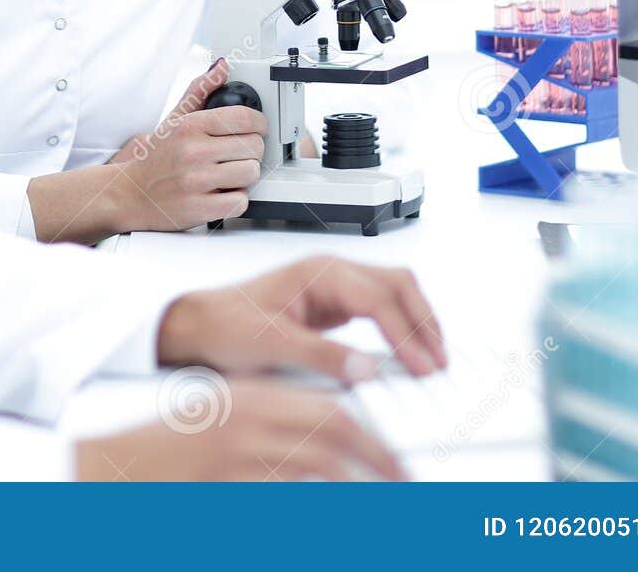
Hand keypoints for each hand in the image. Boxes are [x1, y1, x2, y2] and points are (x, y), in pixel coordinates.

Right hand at [75, 378, 404, 480]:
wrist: (114, 466)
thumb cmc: (172, 454)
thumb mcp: (225, 428)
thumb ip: (272, 432)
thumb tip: (328, 452)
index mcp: (250, 398)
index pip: (327, 409)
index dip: (368, 436)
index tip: (394, 459)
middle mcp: (247, 416)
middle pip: (331, 428)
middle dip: (376, 457)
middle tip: (405, 480)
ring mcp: (235, 449)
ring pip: (315, 463)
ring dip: (356, 484)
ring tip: (385, 504)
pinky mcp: (224, 480)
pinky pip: (284, 493)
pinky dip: (315, 502)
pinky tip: (337, 512)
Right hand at [104, 59, 267, 231]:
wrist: (129, 194)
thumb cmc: (155, 158)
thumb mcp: (174, 119)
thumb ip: (199, 91)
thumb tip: (222, 68)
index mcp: (189, 126)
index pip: (244, 118)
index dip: (259, 123)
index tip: (258, 128)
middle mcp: (193, 152)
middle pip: (254, 147)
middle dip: (250, 151)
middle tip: (236, 154)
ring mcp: (196, 182)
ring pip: (251, 173)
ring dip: (245, 175)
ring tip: (228, 173)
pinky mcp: (199, 209)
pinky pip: (240, 201)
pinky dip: (236, 199)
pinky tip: (222, 192)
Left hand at [157, 255, 447, 380]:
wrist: (200, 324)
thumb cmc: (225, 325)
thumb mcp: (269, 344)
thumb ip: (319, 354)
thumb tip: (365, 368)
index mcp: (318, 272)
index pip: (377, 298)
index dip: (405, 333)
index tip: (421, 365)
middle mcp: (331, 271)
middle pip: (397, 284)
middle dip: (423, 321)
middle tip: (437, 362)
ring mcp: (335, 284)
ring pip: (394, 290)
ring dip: (418, 320)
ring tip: (432, 358)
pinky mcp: (334, 303)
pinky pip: (381, 307)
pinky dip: (402, 326)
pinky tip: (408, 350)